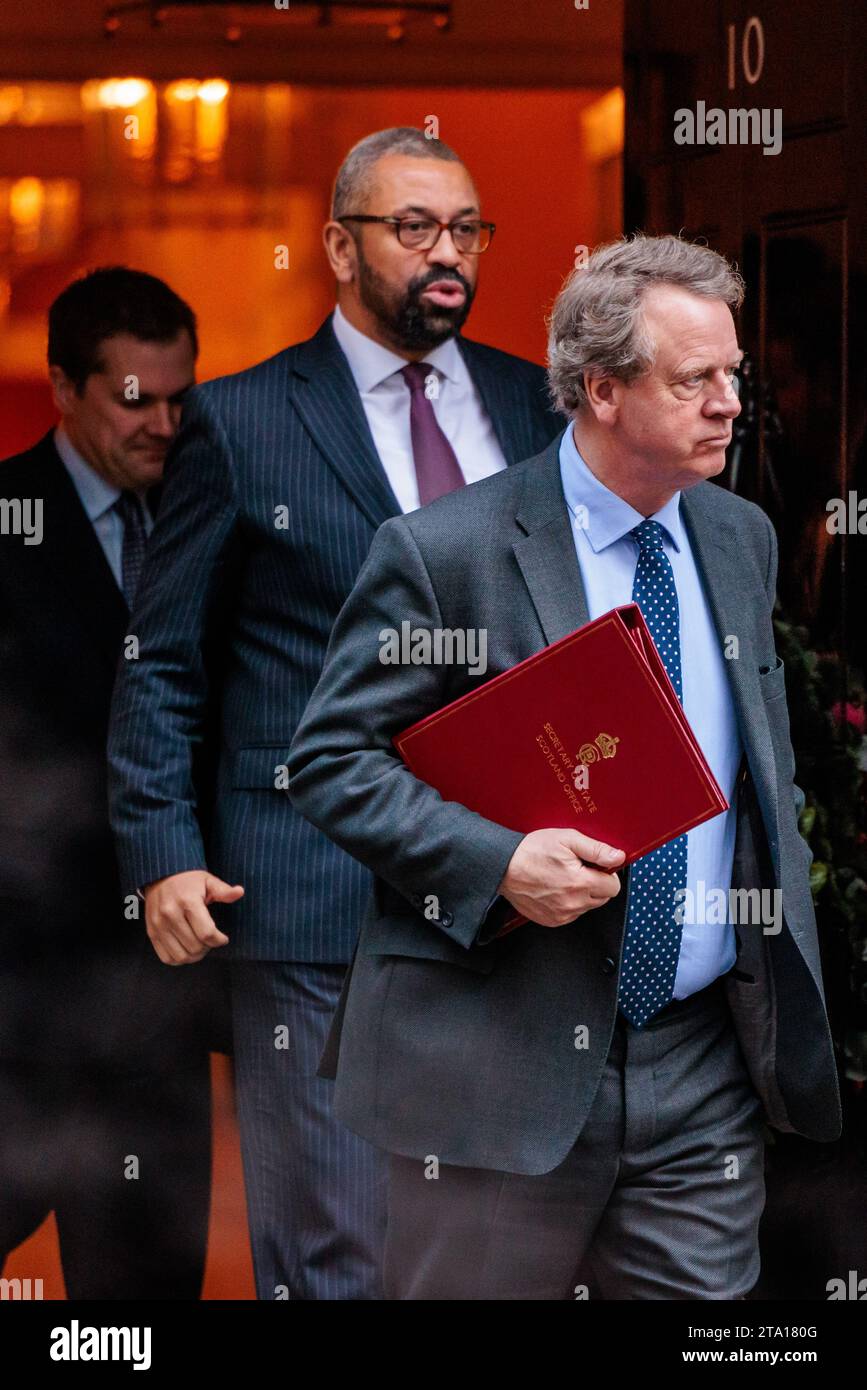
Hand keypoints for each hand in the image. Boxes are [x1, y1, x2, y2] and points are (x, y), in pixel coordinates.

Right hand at [143, 869, 242, 964]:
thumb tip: (239, 892)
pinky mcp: (151, 932)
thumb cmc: (189, 880)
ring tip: (201, 946)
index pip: (206, 933)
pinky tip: (187, 950)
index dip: (219, 940)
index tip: (223, 938)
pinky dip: (179, 959)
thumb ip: (223, 890)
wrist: (161, 876)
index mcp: (187, 901)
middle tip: (212, 941)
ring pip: (181, 956)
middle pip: (195, 947)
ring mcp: (158, 925)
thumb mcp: (208, 880)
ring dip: (195, 956)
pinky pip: (166, 957)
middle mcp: (170, 914)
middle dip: (208, 947)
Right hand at [497, 828, 623, 927]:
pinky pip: (572, 914)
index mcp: (580, 883)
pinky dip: (569, 903)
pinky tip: (556, 888)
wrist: (503, 867)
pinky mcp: (552, 921)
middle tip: (578, 869)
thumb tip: (618, 857)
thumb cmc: (531, 851)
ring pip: (588, 906)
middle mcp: (573, 904)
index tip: (595, 865)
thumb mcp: (566, 839)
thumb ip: (596, 849)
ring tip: (564, 877)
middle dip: (596, 884)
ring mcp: (562, 915)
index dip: (607, 873)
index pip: (614, 887)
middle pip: (603, 898)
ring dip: (583, 894)